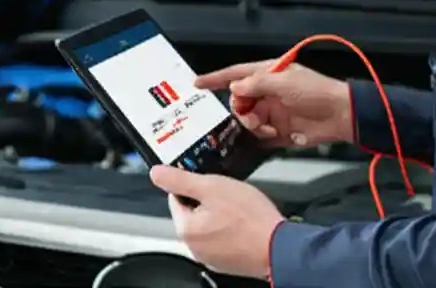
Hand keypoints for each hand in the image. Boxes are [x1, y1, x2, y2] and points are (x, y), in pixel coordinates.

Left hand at [148, 164, 284, 278]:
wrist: (279, 246)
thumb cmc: (251, 219)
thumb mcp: (212, 187)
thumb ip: (180, 180)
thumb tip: (156, 173)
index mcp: (186, 229)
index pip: (176, 197)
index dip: (193, 185)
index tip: (208, 182)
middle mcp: (194, 247)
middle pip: (192, 212)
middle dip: (208, 201)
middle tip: (227, 195)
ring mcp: (211, 257)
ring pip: (208, 225)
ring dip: (219, 215)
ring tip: (239, 210)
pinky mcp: (227, 262)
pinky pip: (222, 239)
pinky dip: (230, 230)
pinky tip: (244, 224)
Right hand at [195, 61, 352, 147]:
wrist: (340, 116)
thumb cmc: (317, 92)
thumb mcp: (284, 82)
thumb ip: (256, 83)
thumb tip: (235, 87)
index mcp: (268, 74)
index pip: (236, 73)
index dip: (216, 78)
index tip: (198, 83)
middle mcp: (267, 92)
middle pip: (238, 99)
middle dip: (240, 108)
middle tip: (249, 113)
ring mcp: (272, 111)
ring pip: (246, 118)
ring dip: (251, 124)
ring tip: (264, 127)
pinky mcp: (278, 129)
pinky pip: (258, 134)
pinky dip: (260, 136)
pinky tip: (270, 135)